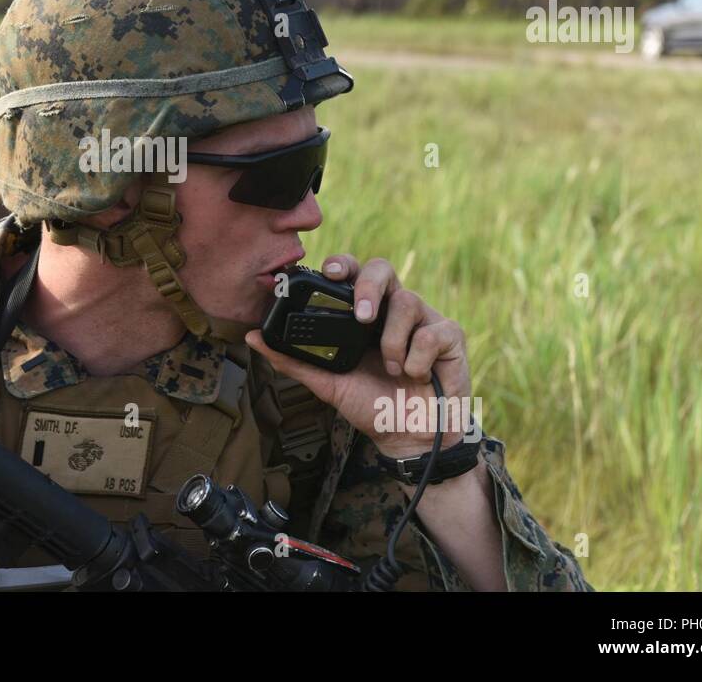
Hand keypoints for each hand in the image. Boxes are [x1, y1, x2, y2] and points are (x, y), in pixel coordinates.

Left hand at [246, 253, 472, 458]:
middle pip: (383, 268)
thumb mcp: (327, 384)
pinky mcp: (450, 336)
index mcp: (364, 314)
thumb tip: (252, 337)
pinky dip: (418, 357)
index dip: (343, 264)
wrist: (407, 437)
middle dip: (369, 286)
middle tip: (362, 317)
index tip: (330, 272)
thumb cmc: (370, 405)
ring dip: (393, 340)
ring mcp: (423, 319)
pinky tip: (413, 374)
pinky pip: (434, 330)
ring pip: (408, 301)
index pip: (352, 273)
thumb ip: (293, 360)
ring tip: (390, 368)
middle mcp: (392, 309)